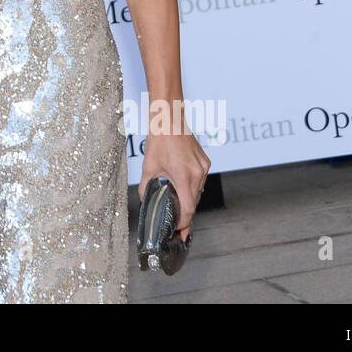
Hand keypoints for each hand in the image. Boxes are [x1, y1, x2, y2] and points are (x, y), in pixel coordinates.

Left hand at [139, 125, 209, 243]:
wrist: (169, 120)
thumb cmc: (159, 141)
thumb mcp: (148, 167)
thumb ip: (147, 188)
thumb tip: (146, 201)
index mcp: (184, 176)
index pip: (189, 209)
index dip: (184, 223)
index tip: (179, 231)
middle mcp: (197, 173)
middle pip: (194, 201)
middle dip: (185, 212)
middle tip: (176, 222)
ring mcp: (203, 167)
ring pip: (197, 191)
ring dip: (188, 197)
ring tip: (177, 202)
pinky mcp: (205, 161)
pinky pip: (200, 180)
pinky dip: (192, 185)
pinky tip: (182, 184)